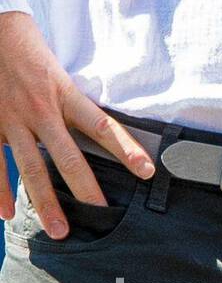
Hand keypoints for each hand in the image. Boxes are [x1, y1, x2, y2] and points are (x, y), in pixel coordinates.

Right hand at [0, 12, 154, 234]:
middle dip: (85, 188)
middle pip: (67, 156)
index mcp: (65, 93)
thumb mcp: (59, 73)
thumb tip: (95, 130)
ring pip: (32, 168)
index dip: (126, 148)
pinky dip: (0, 192)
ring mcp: (13, 120)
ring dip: (46, 202)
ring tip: (59, 229)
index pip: (102, 126)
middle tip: (101, 213)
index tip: (145, 170)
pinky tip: (8, 214)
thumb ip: (72, 103)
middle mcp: (41, 109)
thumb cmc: (32, 52)